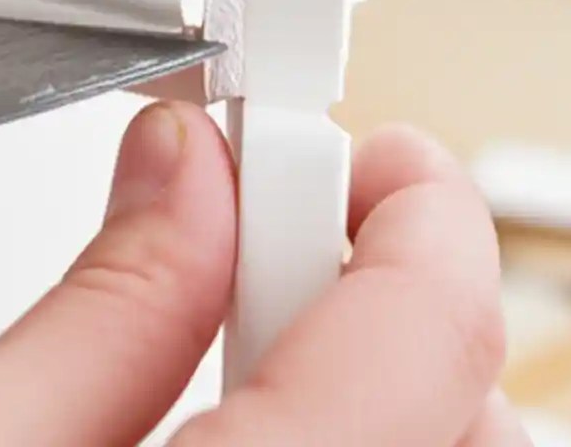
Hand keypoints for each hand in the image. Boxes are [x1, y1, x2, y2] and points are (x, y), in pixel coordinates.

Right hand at [0, 104, 529, 445]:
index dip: (413, 206)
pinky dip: (368, 428)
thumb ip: (99, 308)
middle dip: (379, 293)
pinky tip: (250, 417)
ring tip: (236, 358)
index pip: (429, 329)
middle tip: (259, 253)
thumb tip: (181, 167)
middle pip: (470, 397)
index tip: (362, 152)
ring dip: (376, 371)